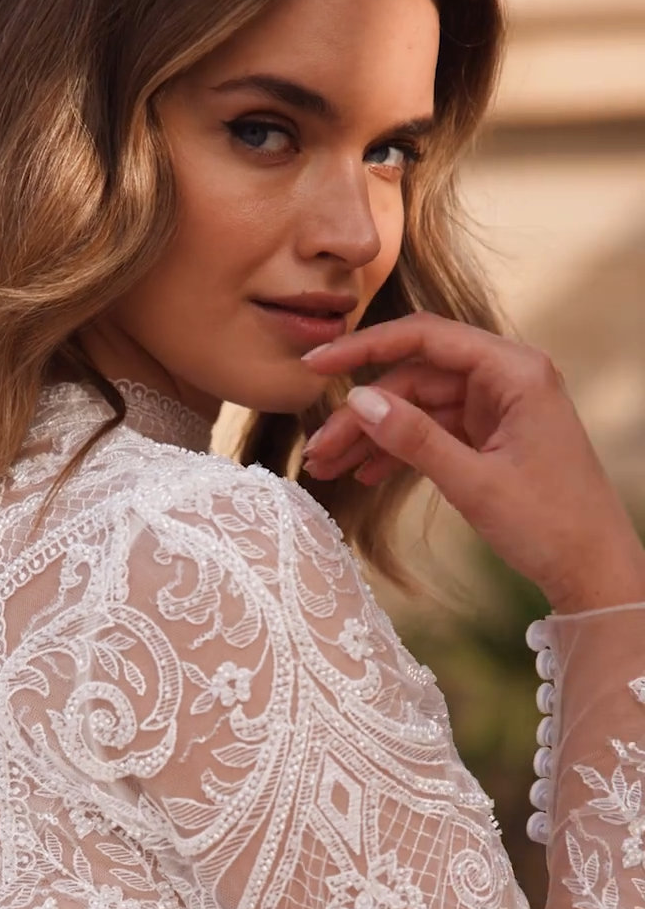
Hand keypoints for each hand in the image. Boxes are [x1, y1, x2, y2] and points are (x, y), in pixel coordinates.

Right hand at [300, 313, 644, 615]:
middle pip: (414, 379)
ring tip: (328, 469)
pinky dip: (400, 452)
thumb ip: (415, 439)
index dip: (364, 348)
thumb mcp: (474, 483)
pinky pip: (435, 433)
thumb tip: (358, 401)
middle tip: (317, 451)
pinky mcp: (492, 437)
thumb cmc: (551, 525)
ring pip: (418, 409)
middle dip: (363, 414)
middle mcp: (507, 379)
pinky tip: (364, 476)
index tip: (316, 366)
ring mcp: (498, 408)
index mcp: (515, 371)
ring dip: (374, 437)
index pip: (425, 339)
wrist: (592, 569)